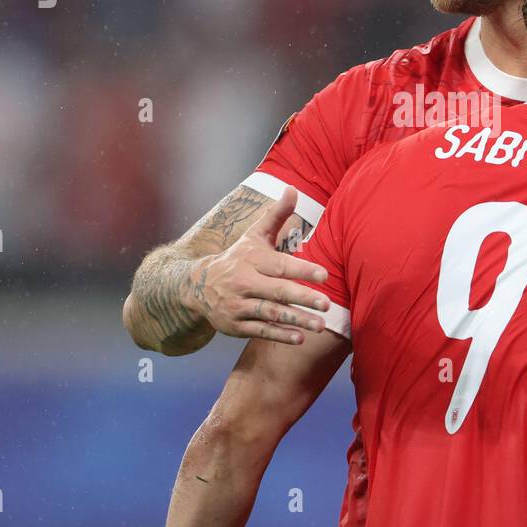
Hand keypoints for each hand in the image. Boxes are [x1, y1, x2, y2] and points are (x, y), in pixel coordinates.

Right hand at [187, 187, 331, 343]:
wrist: (198, 285)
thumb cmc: (239, 257)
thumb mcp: (254, 235)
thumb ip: (276, 215)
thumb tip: (293, 188)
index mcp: (252, 259)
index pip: (280, 265)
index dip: (302, 270)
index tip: (324, 275)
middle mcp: (244, 283)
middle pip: (277, 291)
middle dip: (303, 298)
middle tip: (328, 304)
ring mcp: (239, 306)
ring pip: (270, 314)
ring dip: (296, 320)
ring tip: (320, 325)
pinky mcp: (236, 325)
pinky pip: (260, 331)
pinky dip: (280, 335)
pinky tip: (300, 338)